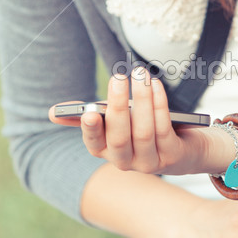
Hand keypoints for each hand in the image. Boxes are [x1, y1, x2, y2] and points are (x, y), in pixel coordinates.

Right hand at [49, 67, 223, 175]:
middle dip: (118, 106)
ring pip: (143, 132)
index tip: (88, 112)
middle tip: (118, 77)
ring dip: (142, 100)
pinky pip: (163, 129)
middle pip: (119, 137)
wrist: (184, 149)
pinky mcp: (172, 157)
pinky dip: (159, 105)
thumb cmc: (141, 128)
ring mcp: (149, 162)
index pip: (94, 143)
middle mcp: (125, 161)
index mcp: (106, 151)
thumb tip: (53, 113)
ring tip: (140, 75)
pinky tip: (155, 85)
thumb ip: (87, 116)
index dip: (90, 129)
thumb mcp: (115, 121)